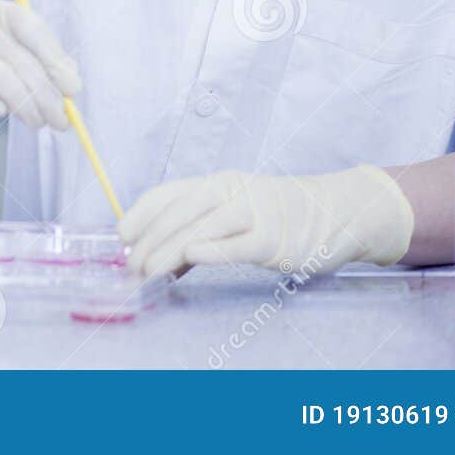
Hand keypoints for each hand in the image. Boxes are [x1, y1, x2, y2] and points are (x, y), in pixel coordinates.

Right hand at [0, 0, 80, 129]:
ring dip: (24, 104)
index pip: (32, 29)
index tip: (73, 88)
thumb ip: (38, 60)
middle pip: (19, 59)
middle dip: (46, 95)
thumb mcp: (7, 49)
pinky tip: (0, 112)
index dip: (55, 59)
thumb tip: (71, 81)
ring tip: (38, 123)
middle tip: (61, 120)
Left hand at [118, 165, 413, 277]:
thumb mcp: (230, 216)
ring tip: (148, 270)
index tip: (121, 238)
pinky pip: (240, 243)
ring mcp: (254, 211)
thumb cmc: (272, 217)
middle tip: (130, 266)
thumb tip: (157, 263)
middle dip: (149, 238)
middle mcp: (230, 190)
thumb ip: (196, 234)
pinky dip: (214, 249)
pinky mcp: (276, 238)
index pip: (167, 194)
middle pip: (179, 209)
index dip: (140, 215)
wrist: (333, 213)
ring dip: (170, 248)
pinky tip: (192, 256)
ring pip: (204, 225)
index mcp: (214, 183)